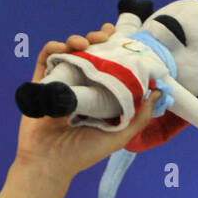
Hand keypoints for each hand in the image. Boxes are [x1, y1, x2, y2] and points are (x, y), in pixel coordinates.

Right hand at [13, 24, 161, 180]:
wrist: (50, 163)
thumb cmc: (83, 153)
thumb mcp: (118, 136)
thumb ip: (139, 117)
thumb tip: (157, 92)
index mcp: (98, 97)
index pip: (107, 66)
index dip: (113, 48)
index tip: (120, 37)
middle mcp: (80, 88)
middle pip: (88, 54)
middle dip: (97, 39)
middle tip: (104, 35)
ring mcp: (59, 84)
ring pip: (68, 52)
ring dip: (76, 40)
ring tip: (84, 43)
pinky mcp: (40, 84)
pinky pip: (46, 59)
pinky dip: (53, 47)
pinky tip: (63, 47)